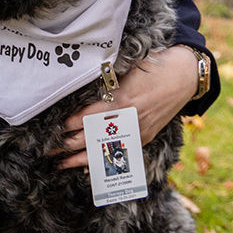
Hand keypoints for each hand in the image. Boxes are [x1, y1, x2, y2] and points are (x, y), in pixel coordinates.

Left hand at [55, 45, 199, 170]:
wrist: (185, 75)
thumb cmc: (153, 66)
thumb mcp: (126, 69)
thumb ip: (104, 83)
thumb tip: (78, 91)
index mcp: (122, 98)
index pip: (88, 117)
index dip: (68, 125)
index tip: (52, 130)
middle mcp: (129, 118)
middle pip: (93, 137)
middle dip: (68, 145)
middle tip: (47, 149)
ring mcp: (138, 130)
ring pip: (105, 149)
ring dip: (81, 159)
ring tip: (61, 163)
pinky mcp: (145, 137)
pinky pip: (120, 152)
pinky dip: (103, 160)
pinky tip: (88, 166)